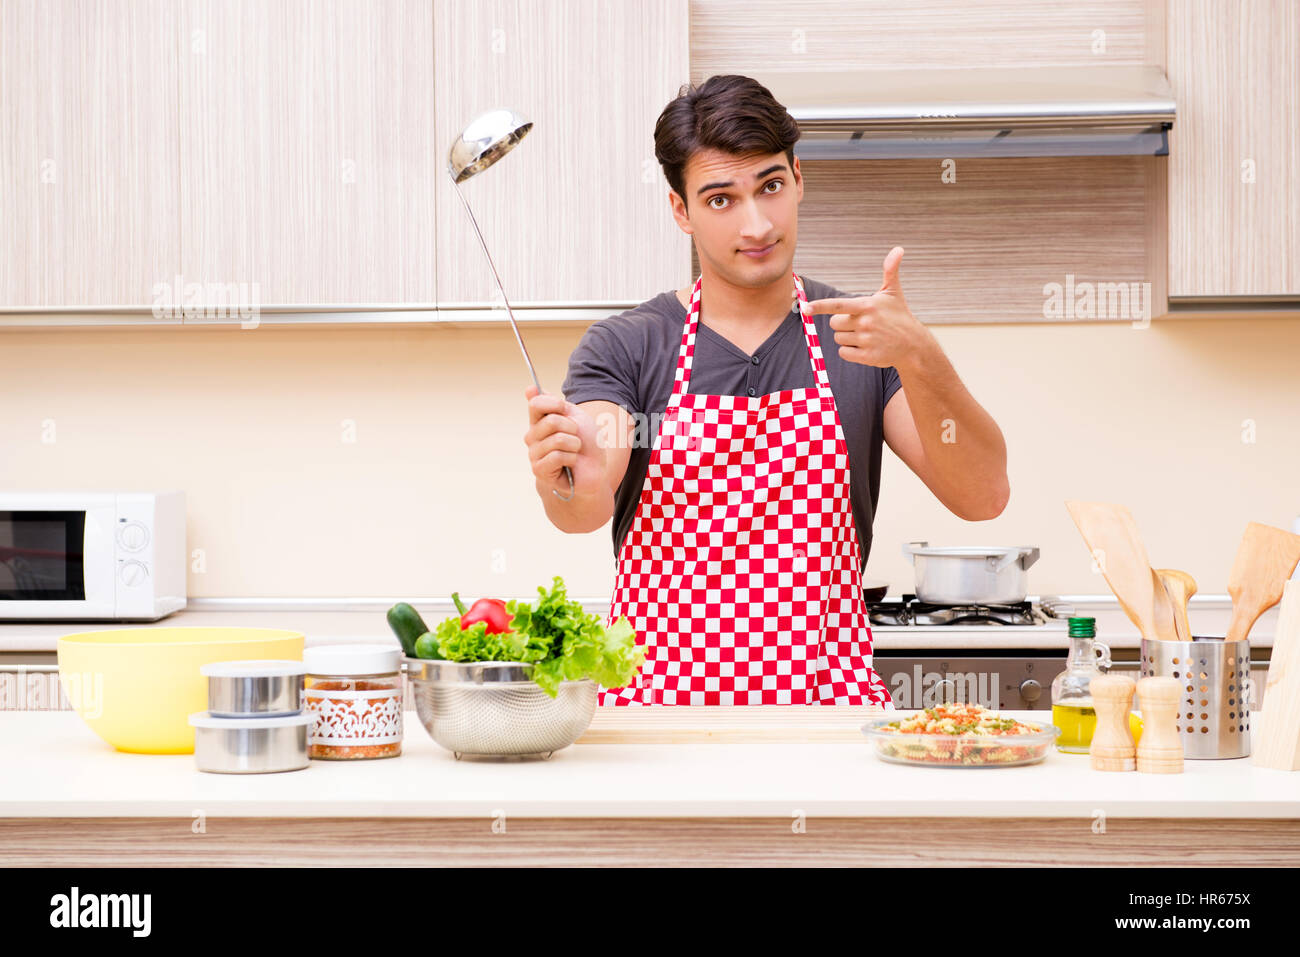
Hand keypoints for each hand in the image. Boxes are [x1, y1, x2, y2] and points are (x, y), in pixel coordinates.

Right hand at [523, 386, 605, 498]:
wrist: (596, 468)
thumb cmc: (586, 443)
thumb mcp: (574, 416)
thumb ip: (553, 403)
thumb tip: (530, 388)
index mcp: (538, 422)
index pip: (535, 403)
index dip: (554, 404)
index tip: (564, 408)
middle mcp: (532, 437)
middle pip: (551, 421)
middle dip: (572, 428)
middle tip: (575, 438)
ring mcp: (534, 454)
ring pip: (557, 439)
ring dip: (575, 445)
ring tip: (575, 452)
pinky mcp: (539, 470)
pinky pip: (557, 456)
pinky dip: (572, 458)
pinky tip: (571, 464)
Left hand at [804, 246, 933, 370]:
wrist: (913, 345)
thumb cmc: (899, 315)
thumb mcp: (894, 293)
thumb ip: (890, 271)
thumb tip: (898, 248)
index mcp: (867, 306)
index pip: (838, 305)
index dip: (820, 306)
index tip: (805, 308)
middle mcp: (866, 323)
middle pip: (834, 323)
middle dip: (842, 323)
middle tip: (860, 323)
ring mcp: (866, 341)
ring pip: (838, 338)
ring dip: (847, 337)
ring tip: (866, 335)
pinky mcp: (867, 357)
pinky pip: (844, 353)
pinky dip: (850, 351)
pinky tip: (865, 347)